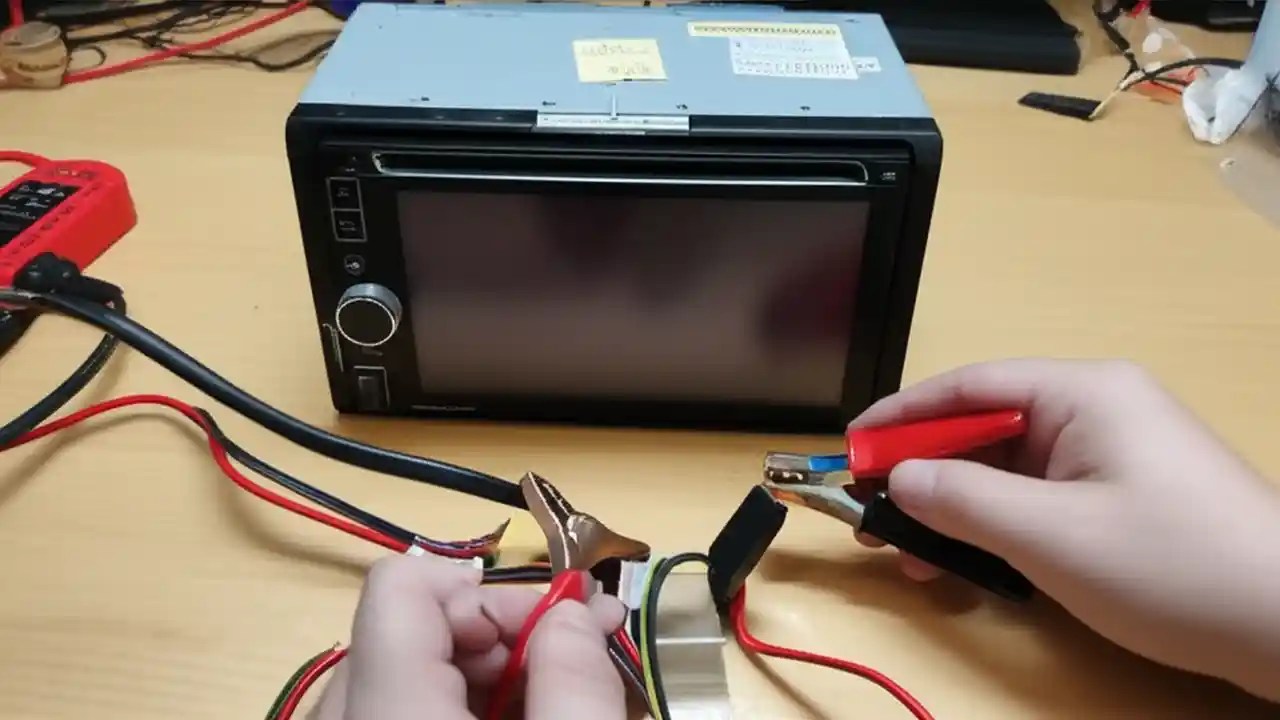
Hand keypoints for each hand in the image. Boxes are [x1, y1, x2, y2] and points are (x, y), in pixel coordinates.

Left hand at [307, 556, 627, 719]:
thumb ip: (577, 680)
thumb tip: (574, 612)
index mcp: (388, 712)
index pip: (402, 585)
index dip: (487, 591)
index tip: (553, 623)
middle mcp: (340, 718)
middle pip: (406, 624)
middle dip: (497, 632)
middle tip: (572, 658)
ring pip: (401, 668)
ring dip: (479, 670)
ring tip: (546, 701)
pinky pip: (390, 705)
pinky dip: (451, 703)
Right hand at [851, 359, 1279, 700]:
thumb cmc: (1172, 567)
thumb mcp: (1050, 537)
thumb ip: (962, 500)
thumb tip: (901, 478)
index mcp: (1084, 393)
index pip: (969, 386)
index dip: (901, 415)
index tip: (850, 451)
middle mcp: (1099, 409)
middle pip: (987, 428)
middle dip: (925, 473)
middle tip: (874, 519)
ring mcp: (1117, 453)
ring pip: (1010, 470)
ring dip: (957, 509)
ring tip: (912, 557)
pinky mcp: (1128, 495)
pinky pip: (1043, 498)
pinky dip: (999, 526)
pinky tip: (969, 563)